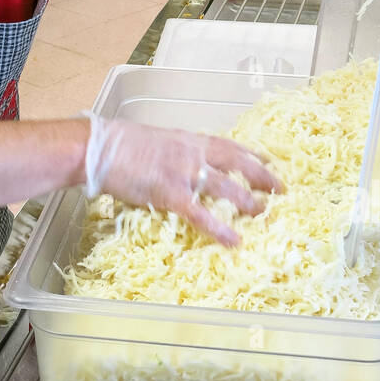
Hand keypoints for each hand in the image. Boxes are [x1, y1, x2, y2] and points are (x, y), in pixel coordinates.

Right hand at [82, 114, 283, 247]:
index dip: (250, 154)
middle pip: (237, 163)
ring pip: (225, 188)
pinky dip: (220, 229)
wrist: (99, 149)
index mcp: (189, 139)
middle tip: (280, 190)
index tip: (268, 161)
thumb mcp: (157, 141)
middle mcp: (192, 153)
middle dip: (261, 176)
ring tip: (264, 214)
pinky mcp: (171, 194)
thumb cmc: (121, 144)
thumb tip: (184, 163)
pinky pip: (201, 214)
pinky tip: (234, 241)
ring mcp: (183, 173)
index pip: (229, 145)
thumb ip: (176, 151)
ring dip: (247, 201)